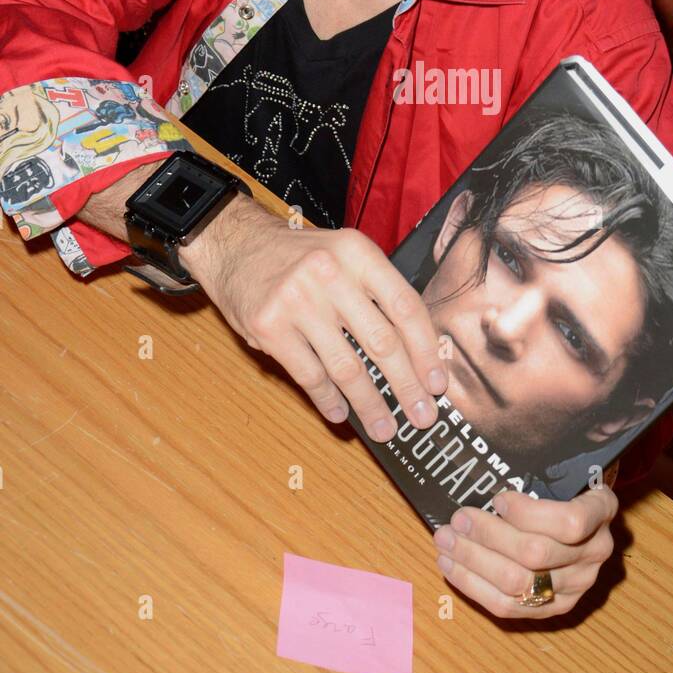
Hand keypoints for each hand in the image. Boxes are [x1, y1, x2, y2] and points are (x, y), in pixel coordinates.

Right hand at [180, 195, 446, 442]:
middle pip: (382, 341)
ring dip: (370, 404)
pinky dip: (329, 400)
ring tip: (384, 427)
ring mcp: (297, 300)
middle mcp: (330, 273)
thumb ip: (376, 293)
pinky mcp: (268, 326)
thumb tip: (417, 352)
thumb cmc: (299, 257)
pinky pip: (309, 375)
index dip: (426, 350)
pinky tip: (341, 413)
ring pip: (346, 366)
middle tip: (421, 416)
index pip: (405, 307)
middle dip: (406, 386)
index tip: (437, 383)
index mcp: (358, 253)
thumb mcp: (344, 256)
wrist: (235, 244)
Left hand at [432, 479, 618, 619]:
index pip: (570, 522)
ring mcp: (577, 585)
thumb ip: (536, 465)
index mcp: (602, 510)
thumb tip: (486, 456)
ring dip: (473, 561)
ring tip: (446, 541)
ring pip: (518, 583)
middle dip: (488, 535)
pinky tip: (451, 566)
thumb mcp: (563, 464)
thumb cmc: (565, 482)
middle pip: (536, 554)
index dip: (527, 514)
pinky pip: (508, 606)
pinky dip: (473, 586)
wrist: (585, 514)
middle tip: (457, 518)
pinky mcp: (554, 608)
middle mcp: (595, 552)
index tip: (497, 498)